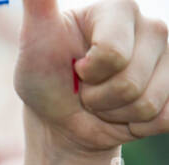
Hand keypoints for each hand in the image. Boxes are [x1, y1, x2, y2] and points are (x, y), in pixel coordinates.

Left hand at [15, 0, 168, 154]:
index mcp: (119, 9)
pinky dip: (136, 126)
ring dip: (115, 113)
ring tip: (103, 101)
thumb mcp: (34, 40)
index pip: (112, 54)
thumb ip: (38, 4)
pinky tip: (123, 113)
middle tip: (87, 89)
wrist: (61, 118)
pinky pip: (164, 118)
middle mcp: (152, 28)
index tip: (75, 68)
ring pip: (146, 104)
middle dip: (99, 98)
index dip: (88, 73)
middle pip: (129, 82)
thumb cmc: (46, 77)